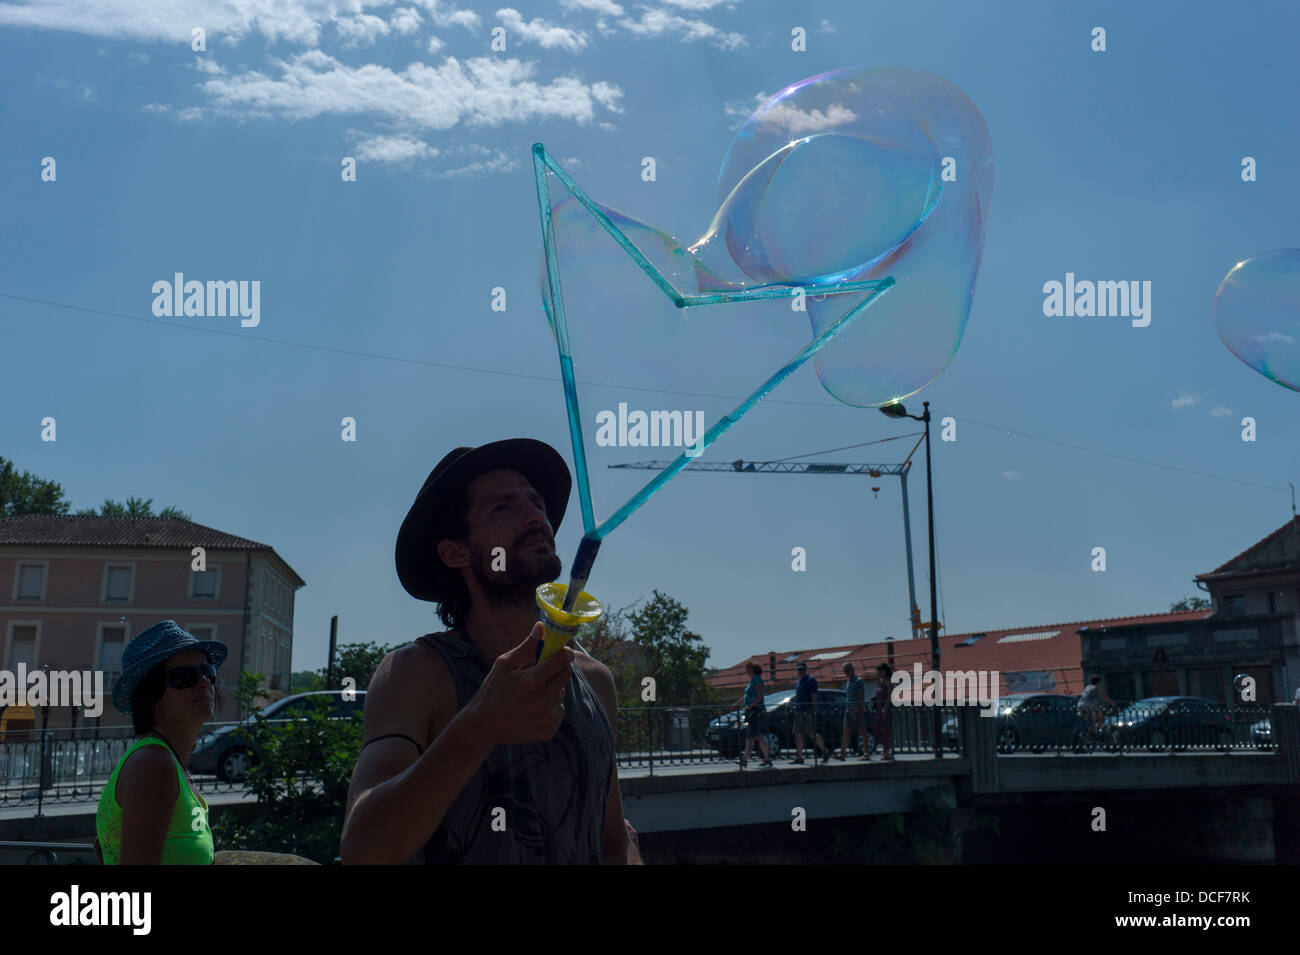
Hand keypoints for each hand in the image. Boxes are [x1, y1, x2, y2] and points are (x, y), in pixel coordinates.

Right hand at [464, 623, 573, 746]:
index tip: (561, 651)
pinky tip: (533, 709)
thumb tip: (541, 627)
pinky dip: (550, 706)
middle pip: (566, 674)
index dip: (565, 652)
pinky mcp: (550, 729)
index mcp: (532, 681)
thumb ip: (526, 647)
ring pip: (561, 692)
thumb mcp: (504, 665)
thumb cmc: (492, 691)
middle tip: (541, 672)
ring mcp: (548, 716)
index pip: (563, 659)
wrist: (484, 726)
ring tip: (531, 694)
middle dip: (557, 669)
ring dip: (552, 689)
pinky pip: (559, 709)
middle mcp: (543, 699)